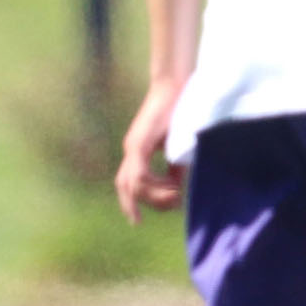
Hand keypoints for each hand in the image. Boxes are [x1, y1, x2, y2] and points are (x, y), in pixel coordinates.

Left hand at [115, 82, 186, 223]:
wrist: (177, 85)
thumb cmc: (181, 111)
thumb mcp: (177, 146)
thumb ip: (174, 166)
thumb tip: (176, 185)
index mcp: (138, 152)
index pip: (128, 183)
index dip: (130, 203)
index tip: (138, 220)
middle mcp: (131, 150)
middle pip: (124, 186)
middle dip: (134, 205)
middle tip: (149, 217)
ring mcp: (134, 145)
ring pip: (132, 182)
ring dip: (151, 195)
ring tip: (173, 198)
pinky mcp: (141, 142)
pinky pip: (139, 170)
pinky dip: (152, 183)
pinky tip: (170, 188)